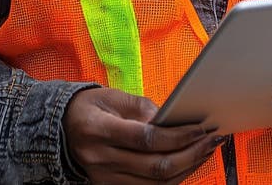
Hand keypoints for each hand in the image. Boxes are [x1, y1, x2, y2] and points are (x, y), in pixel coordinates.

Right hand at [63, 87, 223, 182]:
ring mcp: (105, 178)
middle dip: (190, 155)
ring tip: (205, 152)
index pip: (146, 139)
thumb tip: (173, 121)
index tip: (200, 129)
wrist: (60, 128)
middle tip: (211, 141)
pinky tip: (187, 165)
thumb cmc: (89, 107)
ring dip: (186, 170)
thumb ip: (143, 108)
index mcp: (100, 130)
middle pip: (155, 168)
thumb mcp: (112, 96)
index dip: (177, 136)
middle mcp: (102, 159)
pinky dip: (171, 180)